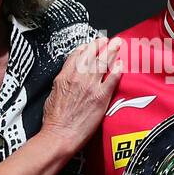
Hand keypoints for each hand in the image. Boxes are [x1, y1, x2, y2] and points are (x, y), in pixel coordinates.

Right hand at [41, 37, 123, 152]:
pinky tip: (121, 64)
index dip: (85, 48)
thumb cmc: (54, 120)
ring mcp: (90, 86)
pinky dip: (117, 70)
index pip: (76, 56)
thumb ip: (62, 83)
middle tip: (107, 39)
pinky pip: (112, 79)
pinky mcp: (101, 97)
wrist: (60, 135)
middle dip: (100, 45)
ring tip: (117, 44)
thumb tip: (67, 79)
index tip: (90, 45)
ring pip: (103, 63)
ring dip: (111, 51)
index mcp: (64, 77)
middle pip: (91, 56)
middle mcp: (78, 78)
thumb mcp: (52, 94)